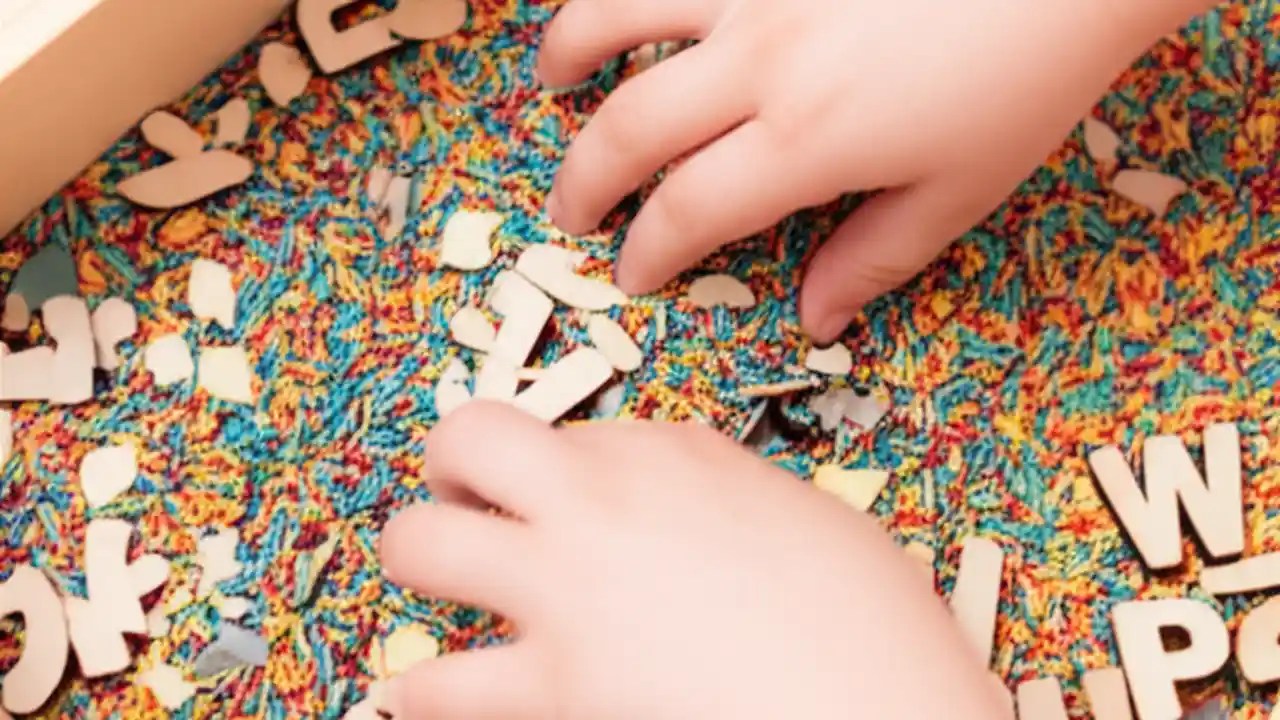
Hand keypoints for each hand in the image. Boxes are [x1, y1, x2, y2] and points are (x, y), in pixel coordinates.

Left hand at [379, 402, 1007, 719]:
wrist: (881, 710)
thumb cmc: (875, 626)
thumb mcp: (812, 519)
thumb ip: (731, 494)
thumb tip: (691, 501)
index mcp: (674, 454)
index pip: (572, 432)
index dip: (562, 470)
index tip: (573, 499)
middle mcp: (602, 501)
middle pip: (469, 438)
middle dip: (455, 467)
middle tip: (470, 504)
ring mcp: (567, 588)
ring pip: (418, 543)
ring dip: (418, 560)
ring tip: (438, 586)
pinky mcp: (556, 686)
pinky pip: (436, 684)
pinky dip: (425, 692)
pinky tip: (436, 696)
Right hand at [538, 0, 1216, 341]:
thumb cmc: (1028, 73)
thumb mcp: (960, 189)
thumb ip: (873, 258)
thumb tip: (815, 321)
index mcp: (804, 140)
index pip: (687, 212)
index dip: (645, 253)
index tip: (629, 271)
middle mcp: (760, 59)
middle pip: (630, 129)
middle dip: (585, 180)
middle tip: (571, 209)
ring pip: (617, 12)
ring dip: (571, 52)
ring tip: (553, 80)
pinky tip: (624, 5)